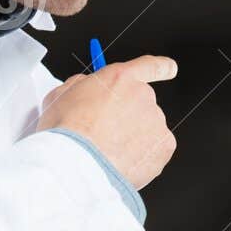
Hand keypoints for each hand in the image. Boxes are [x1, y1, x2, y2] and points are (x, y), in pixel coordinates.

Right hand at [36, 54, 177, 189]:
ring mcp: (156, 121)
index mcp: (120, 78)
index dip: (161, 67)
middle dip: (129, 117)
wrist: (77, 164)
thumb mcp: (61, 95)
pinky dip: (143, 157)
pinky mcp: (164, 146)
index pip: (149, 65)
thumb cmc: (65, 132)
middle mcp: (143, 95)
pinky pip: (155, 150)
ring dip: (134, 139)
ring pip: (148, 129)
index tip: (169, 68)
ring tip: (108, 151)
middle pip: (143, 103)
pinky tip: (122, 161)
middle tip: (107, 133)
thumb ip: (81, 85)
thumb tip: (87, 86)